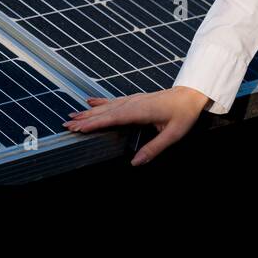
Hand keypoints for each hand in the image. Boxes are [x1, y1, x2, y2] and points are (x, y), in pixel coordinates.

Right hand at [64, 86, 211, 165]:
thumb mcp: (173, 134)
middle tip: (67, 125)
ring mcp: (133, 99)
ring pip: (106, 106)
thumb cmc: (183, 113)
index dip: (94, 123)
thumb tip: (135, 162)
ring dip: (89, 111)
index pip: (112, 118)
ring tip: (72, 116)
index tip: (79, 128)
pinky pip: (113, 101)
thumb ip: (154, 149)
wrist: (190, 94)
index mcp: (140, 111)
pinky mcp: (135, 99)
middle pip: (105, 112)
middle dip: (85, 119)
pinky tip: (90, 101)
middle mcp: (133, 103)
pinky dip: (100, 102)